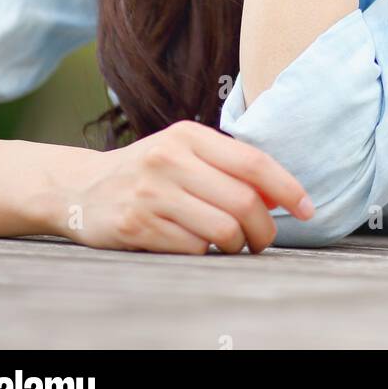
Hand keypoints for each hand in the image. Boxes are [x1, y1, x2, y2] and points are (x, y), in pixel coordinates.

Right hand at [56, 120, 313, 254]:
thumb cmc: (148, 171)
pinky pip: (193, 249)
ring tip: (232, 245)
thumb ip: (228, 167)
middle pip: (243, 202)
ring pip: (222, 230)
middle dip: (264, 229)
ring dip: (237, 246)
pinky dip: (204, 254)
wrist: (80, 188)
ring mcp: (150, 193)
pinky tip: (195, 245)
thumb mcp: (184, 153)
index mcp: (188, 135)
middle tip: (263, 239)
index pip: (252, 161)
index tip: (307, 210)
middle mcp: (169, 159)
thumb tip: (282, 195)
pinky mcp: (135, 226)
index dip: (287, 188)